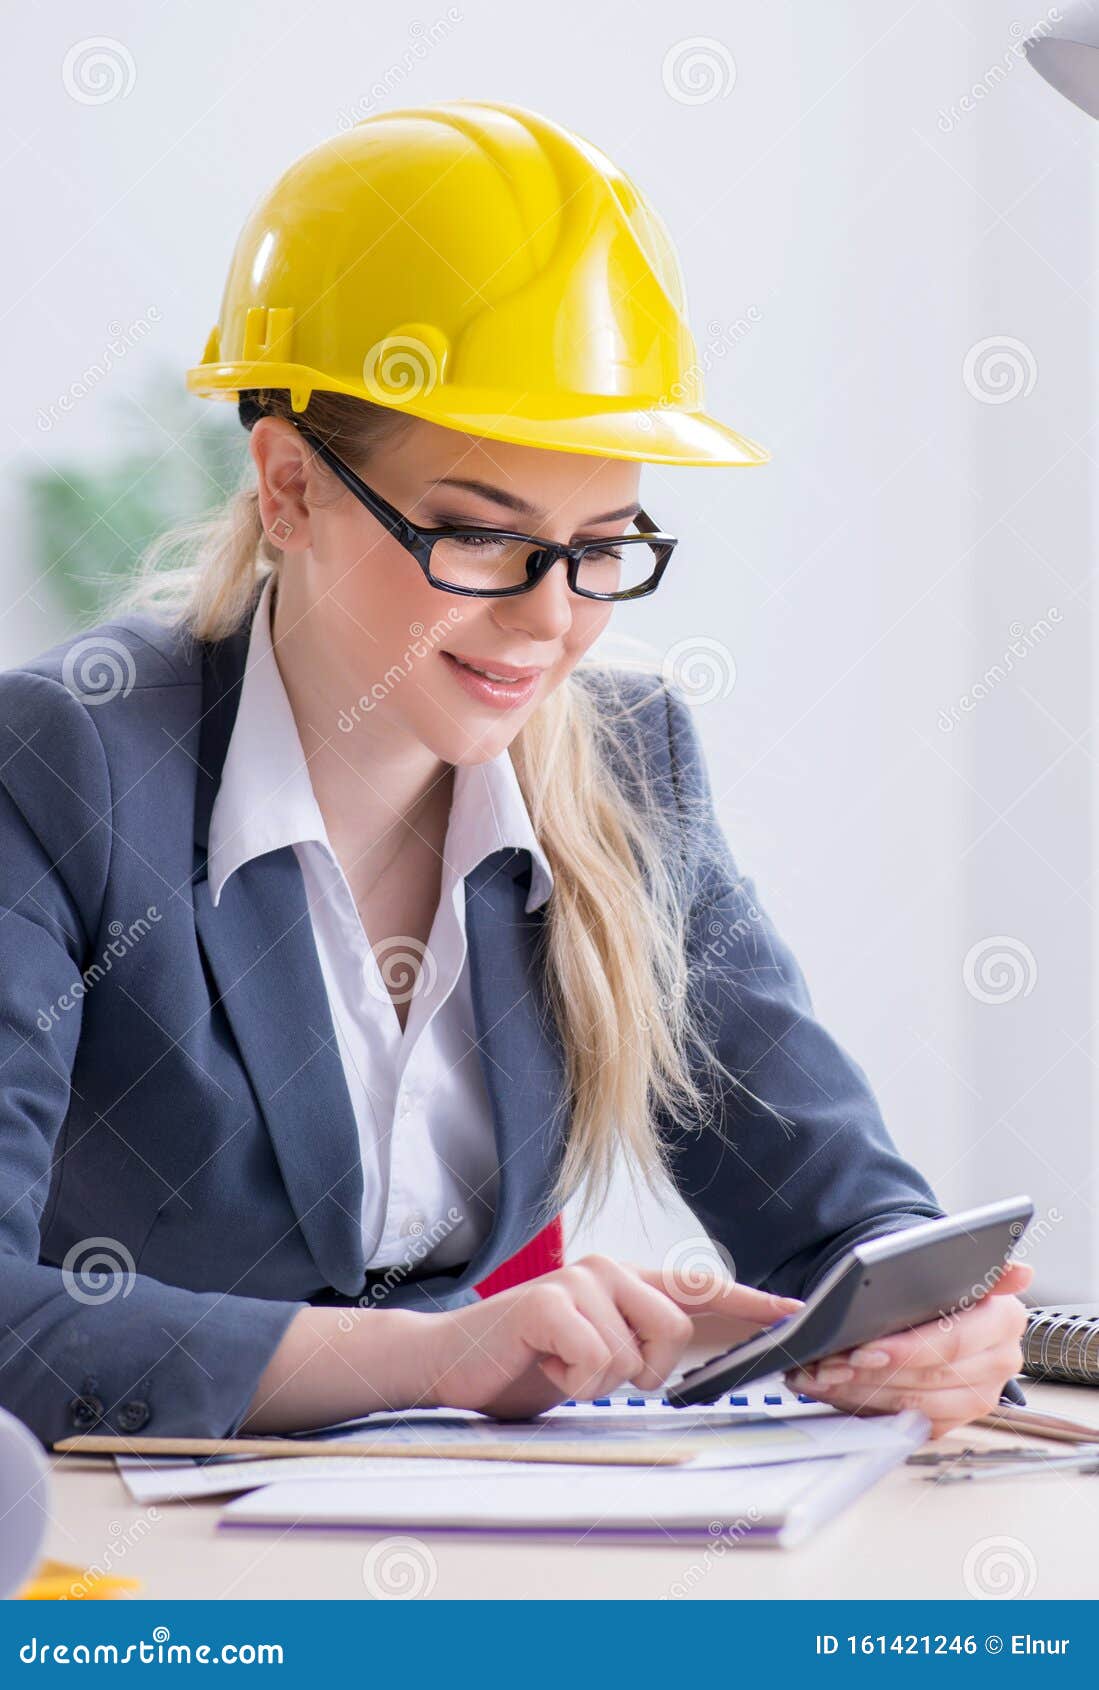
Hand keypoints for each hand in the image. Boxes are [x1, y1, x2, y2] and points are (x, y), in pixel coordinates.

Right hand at [416, 1253, 802, 1420]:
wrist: (451, 1363)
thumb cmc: (526, 1363)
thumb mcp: (595, 1357)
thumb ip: (638, 1346)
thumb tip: (688, 1356)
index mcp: (624, 1282)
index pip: (698, 1286)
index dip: (748, 1301)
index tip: (793, 1311)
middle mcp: (607, 1270)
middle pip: (674, 1329)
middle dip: (643, 1371)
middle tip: (592, 1372)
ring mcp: (578, 1279)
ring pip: (632, 1354)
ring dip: (597, 1381)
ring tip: (559, 1366)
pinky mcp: (549, 1300)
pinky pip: (595, 1357)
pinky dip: (571, 1379)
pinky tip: (543, 1364)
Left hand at [784, 1262, 1032, 1438]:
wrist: (941, 1309)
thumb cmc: (942, 1287)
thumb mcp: (955, 1266)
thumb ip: (985, 1268)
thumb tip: (1021, 1272)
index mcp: (1005, 1320)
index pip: (950, 1343)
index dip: (904, 1350)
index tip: (863, 1349)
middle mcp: (1001, 1363)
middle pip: (926, 1378)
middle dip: (871, 1372)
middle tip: (828, 1363)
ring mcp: (980, 1397)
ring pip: (913, 1405)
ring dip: (860, 1392)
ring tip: (821, 1375)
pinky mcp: (954, 1420)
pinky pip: (907, 1423)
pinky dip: (866, 1408)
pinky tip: (836, 1391)